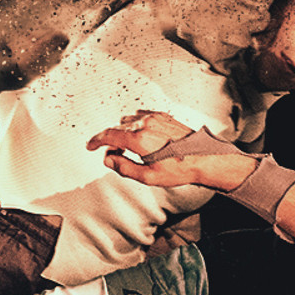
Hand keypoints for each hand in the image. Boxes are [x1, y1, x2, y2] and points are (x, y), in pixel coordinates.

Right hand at [87, 111, 255, 190]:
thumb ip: (124, 168)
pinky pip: (142, 117)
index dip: (96, 141)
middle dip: (111, 142)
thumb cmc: (179, 169)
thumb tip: (109, 161)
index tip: (90, 146)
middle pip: (117, 128)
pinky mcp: (164, 117)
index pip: (108, 136)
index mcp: (138, 138)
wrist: (204, 158)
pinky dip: (136, 126)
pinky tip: (142, 138)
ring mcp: (155, 118)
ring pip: (129, 121)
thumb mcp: (147, 177)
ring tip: (129, 150)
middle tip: (112, 156)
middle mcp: (145, 124)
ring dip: (124, 133)